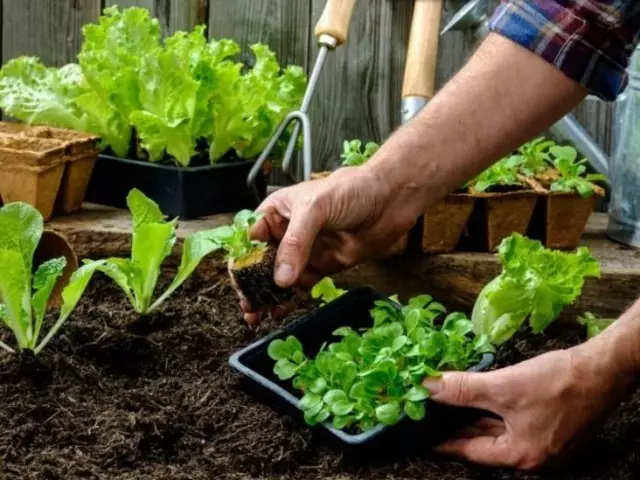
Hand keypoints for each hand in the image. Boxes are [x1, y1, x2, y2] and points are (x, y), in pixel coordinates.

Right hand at [233, 165, 424, 323]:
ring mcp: (305, 251)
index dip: (241, 261)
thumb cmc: (351, 190)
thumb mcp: (315, 209)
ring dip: (267, 296)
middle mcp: (287, 233)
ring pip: (279, 278)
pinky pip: (301, 286)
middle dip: (251, 284)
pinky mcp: (323, 266)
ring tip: (257, 316)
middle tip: (247, 306)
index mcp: (277, 212)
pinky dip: (289, 300)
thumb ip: (295, 243)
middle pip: (261, 263)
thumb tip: (280, 279)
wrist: (391, 199)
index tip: (239, 284)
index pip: (250, 239)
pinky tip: (279, 312)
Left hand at [422, 346, 632, 469]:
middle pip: (484, 444)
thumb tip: (427, 388)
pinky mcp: (550, 425)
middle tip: (430, 416)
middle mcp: (532, 455)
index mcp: (520, 455)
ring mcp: (543, 442)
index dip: (444, 441)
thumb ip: (462, 390)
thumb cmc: (557, 382)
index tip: (422, 434)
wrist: (603, 368)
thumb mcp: (503, 387)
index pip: (470, 452)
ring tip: (446, 406)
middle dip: (457, 428)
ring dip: (473, 418)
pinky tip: (477, 398)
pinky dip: (492, 412)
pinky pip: (511, 422)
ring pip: (498, 431)